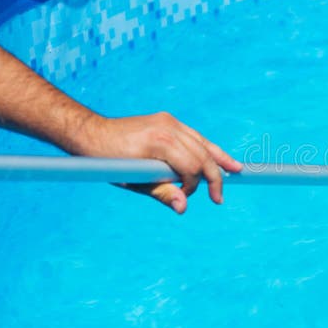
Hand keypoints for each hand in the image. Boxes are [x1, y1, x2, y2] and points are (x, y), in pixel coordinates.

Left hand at [81, 112, 242, 213]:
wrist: (91, 133)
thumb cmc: (108, 161)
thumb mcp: (132, 182)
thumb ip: (161, 193)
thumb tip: (183, 207)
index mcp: (160, 142)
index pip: (191, 166)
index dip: (193, 185)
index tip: (186, 197)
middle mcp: (169, 127)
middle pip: (202, 154)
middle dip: (213, 176)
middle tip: (219, 197)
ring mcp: (169, 121)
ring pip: (202, 143)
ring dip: (219, 158)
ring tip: (237, 169)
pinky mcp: (168, 120)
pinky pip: (194, 136)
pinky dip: (206, 148)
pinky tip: (218, 156)